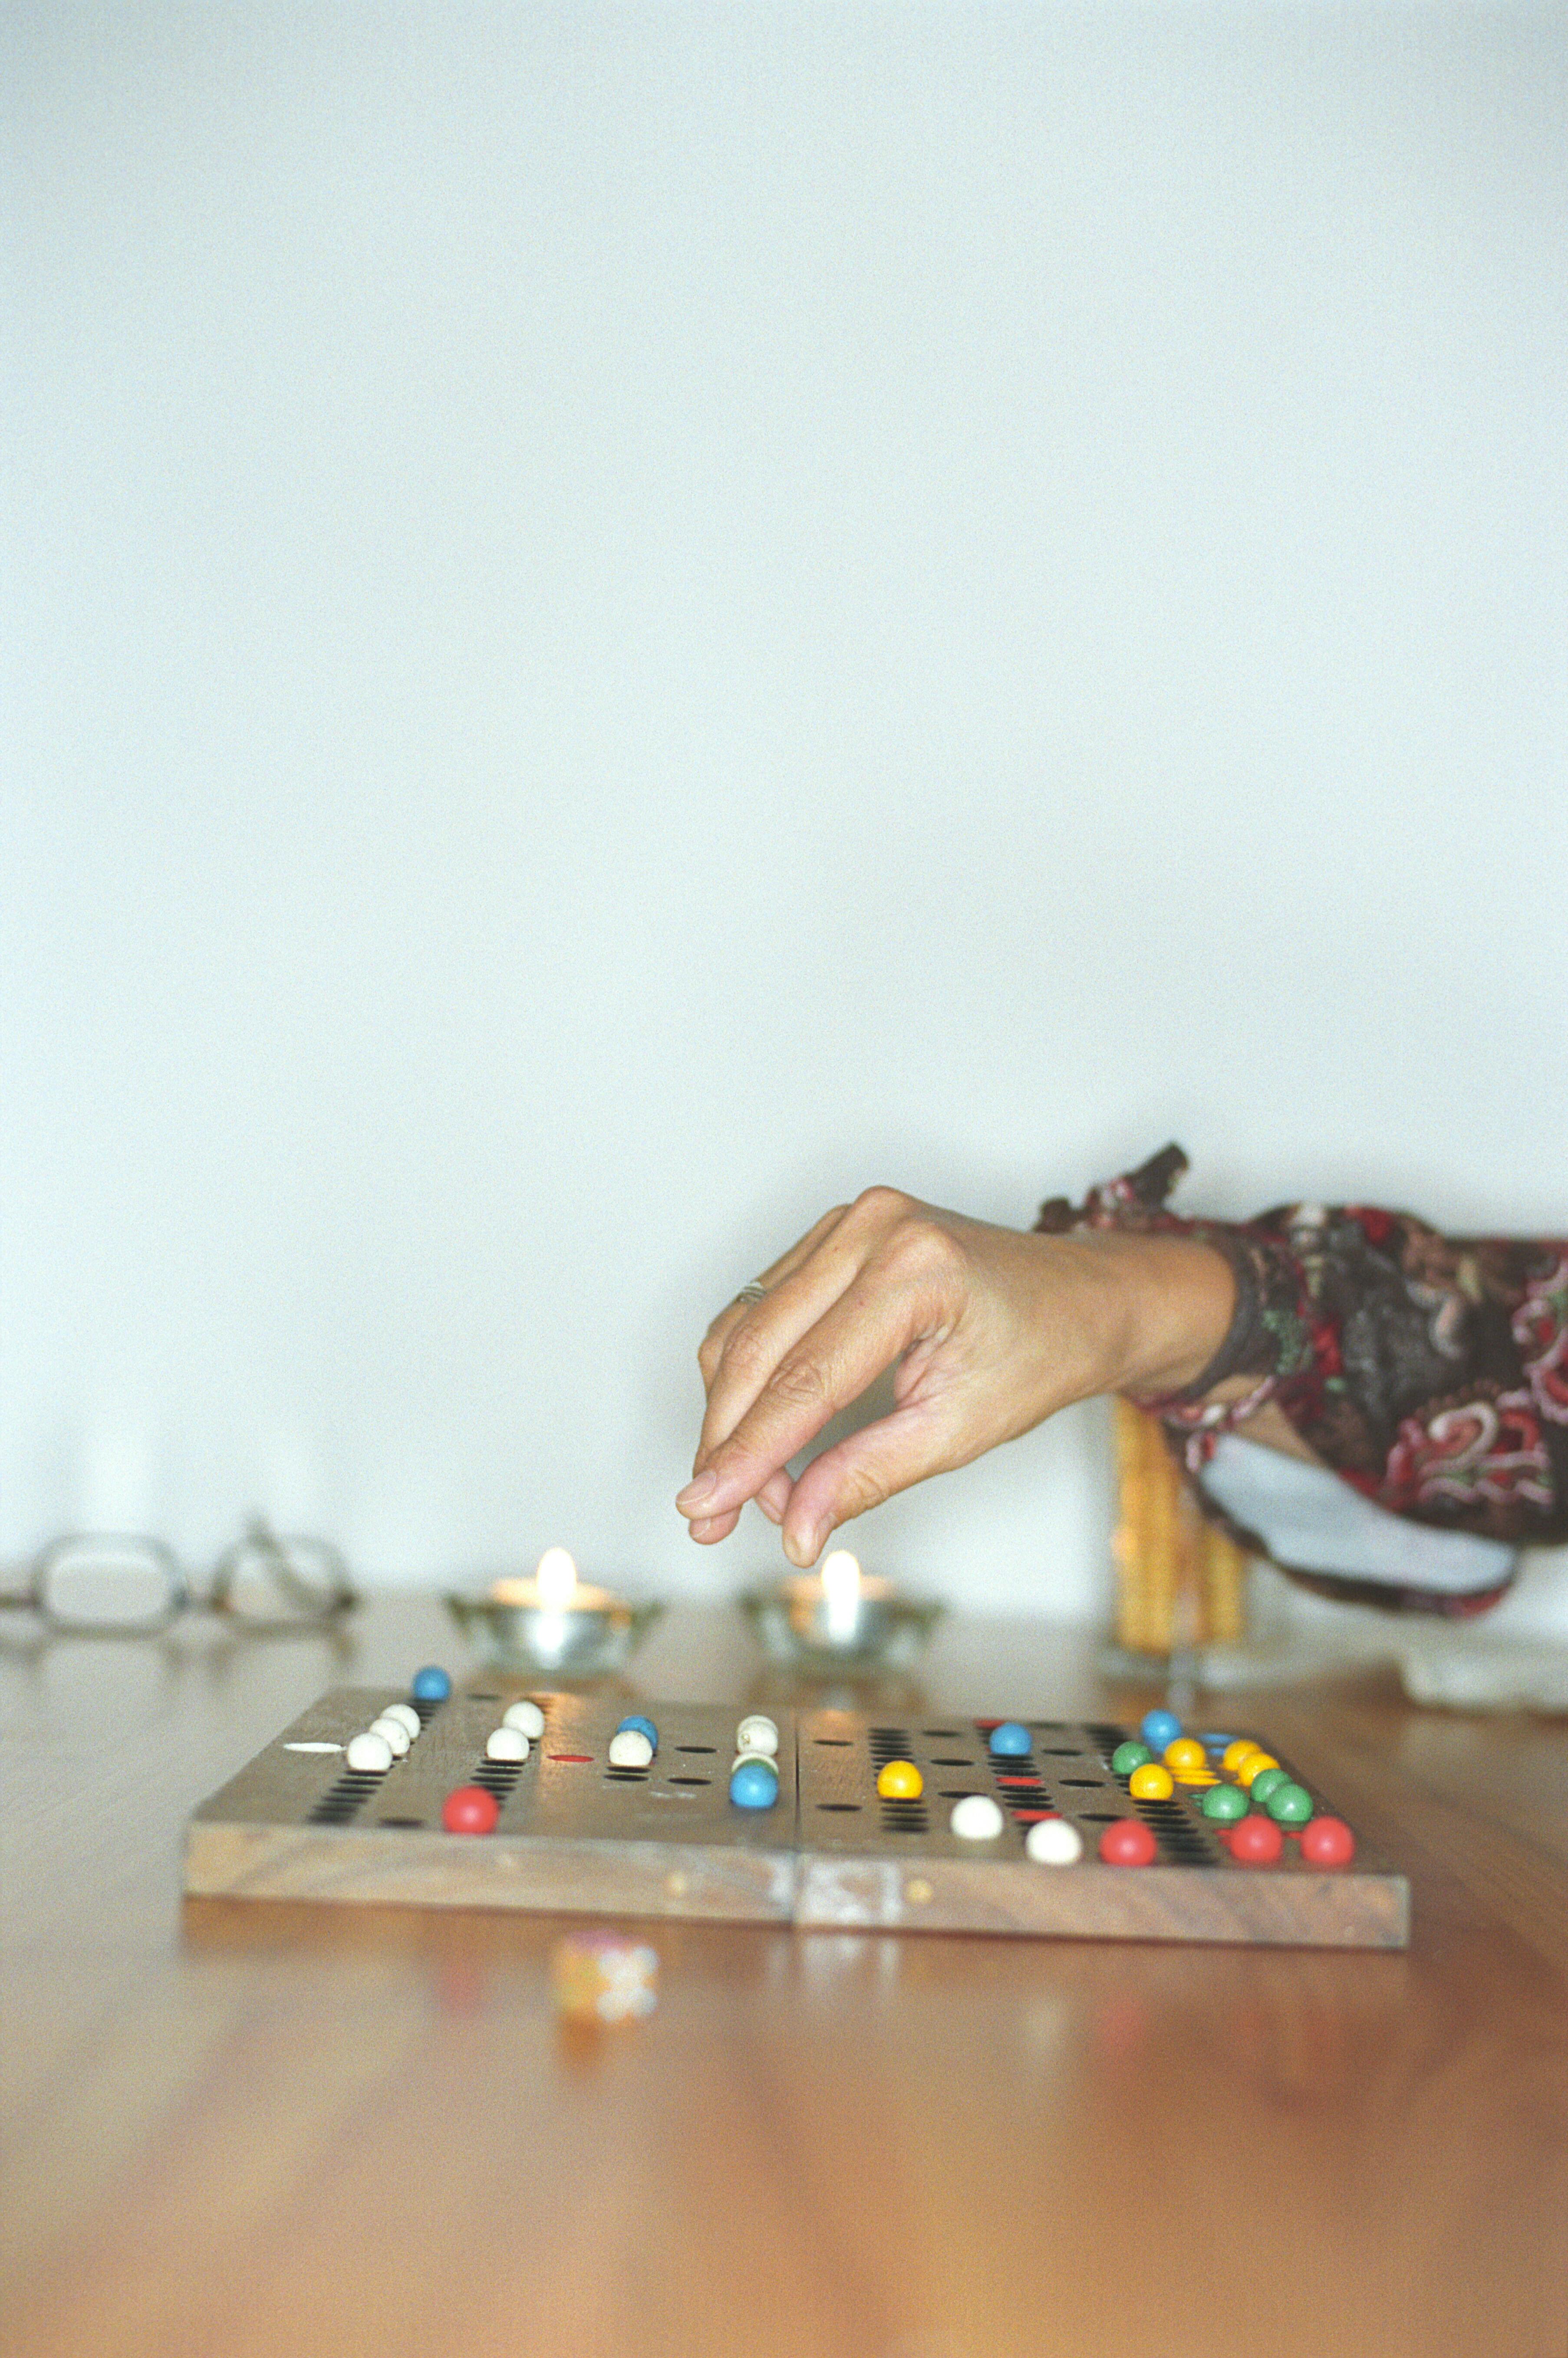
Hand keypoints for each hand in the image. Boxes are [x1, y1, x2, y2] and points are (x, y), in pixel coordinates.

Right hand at [676, 1187, 1233, 1565]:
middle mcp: (873, 1227)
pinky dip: (751, 1372)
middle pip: (758, 1346)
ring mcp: (850, 1219)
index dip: (748, 1452)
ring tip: (752, 1486)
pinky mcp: (836, 1231)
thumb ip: (869, 1474)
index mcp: (915, 1269)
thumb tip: (796, 1530)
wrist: (1084, 1299)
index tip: (701, 1509)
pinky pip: (764, 1306)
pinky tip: (763, 1430)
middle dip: (728, 1438)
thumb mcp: (961, 1430)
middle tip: (709, 1514)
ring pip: (747, 1326)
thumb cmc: (1042, 1355)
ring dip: (733, 1410)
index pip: (806, 1377)